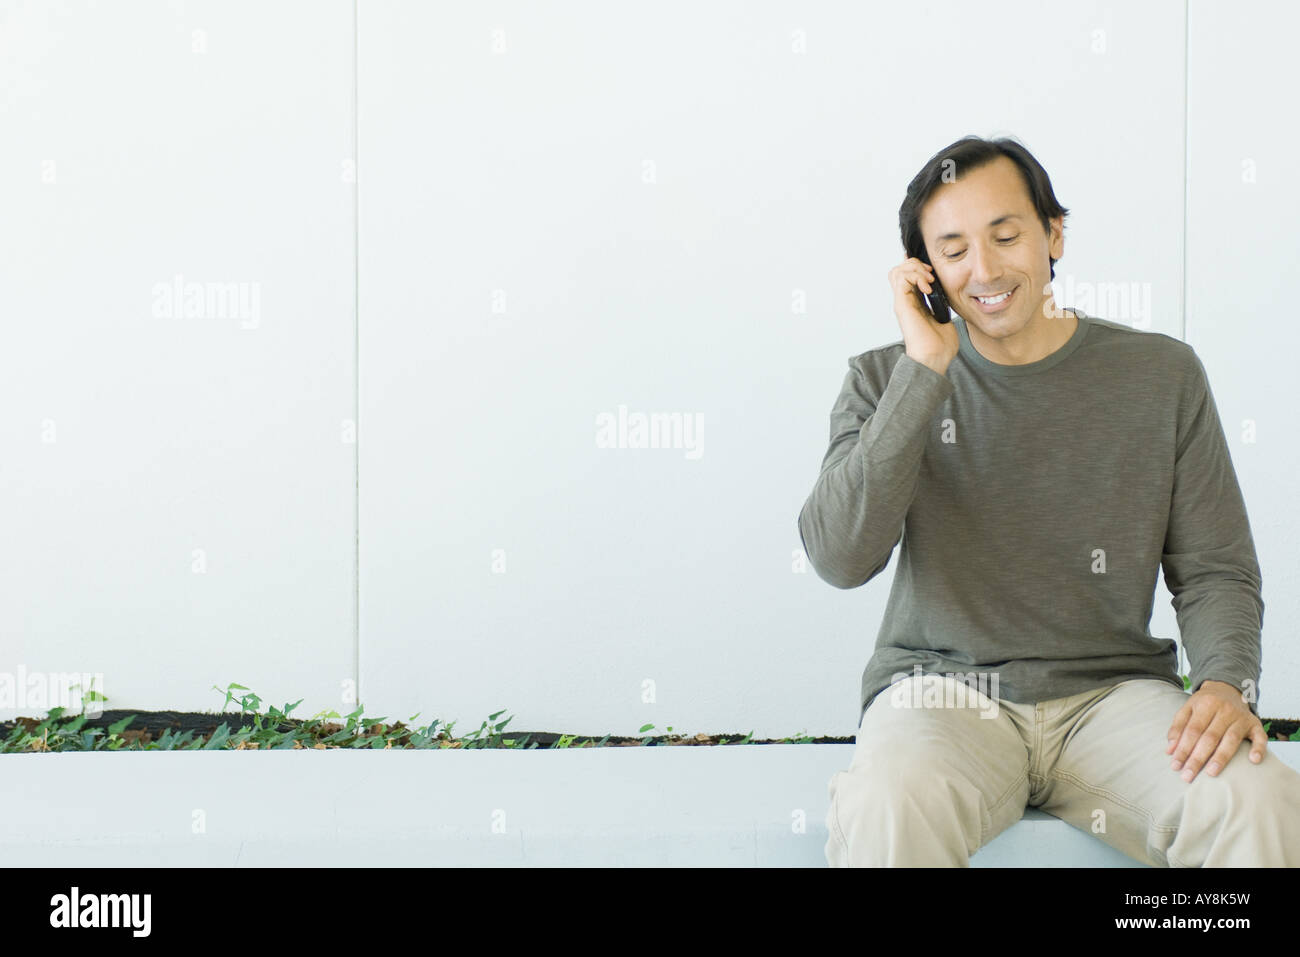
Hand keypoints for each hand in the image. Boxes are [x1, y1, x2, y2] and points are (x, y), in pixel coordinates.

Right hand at [889, 257, 957, 374]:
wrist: (935, 358)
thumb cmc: (940, 345)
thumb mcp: (944, 316)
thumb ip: (942, 304)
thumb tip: (947, 294)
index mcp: (915, 303)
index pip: (907, 276)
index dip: (918, 268)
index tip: (934, 275)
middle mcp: (905, 301)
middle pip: (899, 270)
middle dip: (915, 265)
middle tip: (930, 275)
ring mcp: (902, 302)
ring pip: (897, 271)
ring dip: (915, 269)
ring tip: (929, 280)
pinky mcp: (902, 305)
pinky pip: (900, 279)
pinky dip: (915, 276)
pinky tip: (928, 287)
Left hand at [1166, 680, 1266, 782]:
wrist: (1227, 689)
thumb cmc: (1205, 703)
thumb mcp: (1188, 708)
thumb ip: (1177, 727)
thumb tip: (1169, 750)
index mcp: (1206, 704)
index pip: (1193, 730)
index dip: (1183, 749)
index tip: (1175, 766)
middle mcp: (1225, 710)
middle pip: (1210, 737)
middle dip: (1197, 758)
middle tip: (1188, 776)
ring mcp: (1241, 717)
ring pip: (1231, 740)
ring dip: (1221, 758)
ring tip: (1210, 773)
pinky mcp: (1256, 724)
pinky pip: (1260, 737)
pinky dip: (1259, 748)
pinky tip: (1253, 760)